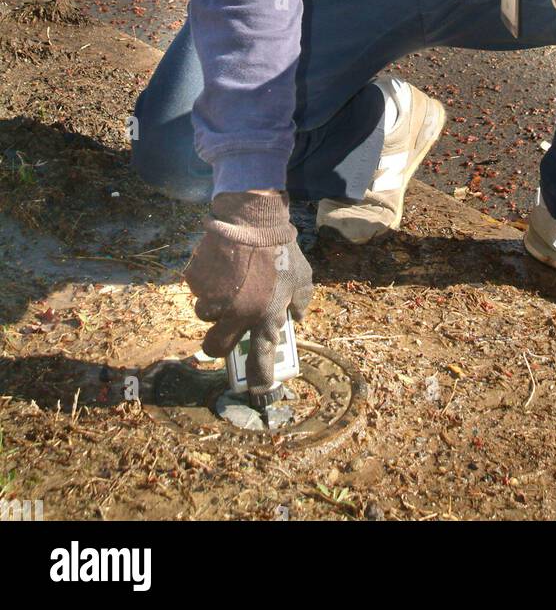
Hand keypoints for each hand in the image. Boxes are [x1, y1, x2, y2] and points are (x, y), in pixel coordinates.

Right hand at [182, 190, 312, 396]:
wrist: (254, 219)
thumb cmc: (282, 249)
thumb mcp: (303, 277)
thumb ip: (303, 302)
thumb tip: (297, 317)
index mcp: (266, 316)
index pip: (260, 359)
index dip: (258, 379)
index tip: (257, 390)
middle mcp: (237, 314)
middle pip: (215, 348)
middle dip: (217, 344)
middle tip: (225, 330)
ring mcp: (214, 298)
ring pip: (204, 316)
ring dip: (213, 306)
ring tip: (228, 283)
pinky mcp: (197, 280)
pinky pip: (197, 290)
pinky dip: (206, 282)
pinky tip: (221, 265)